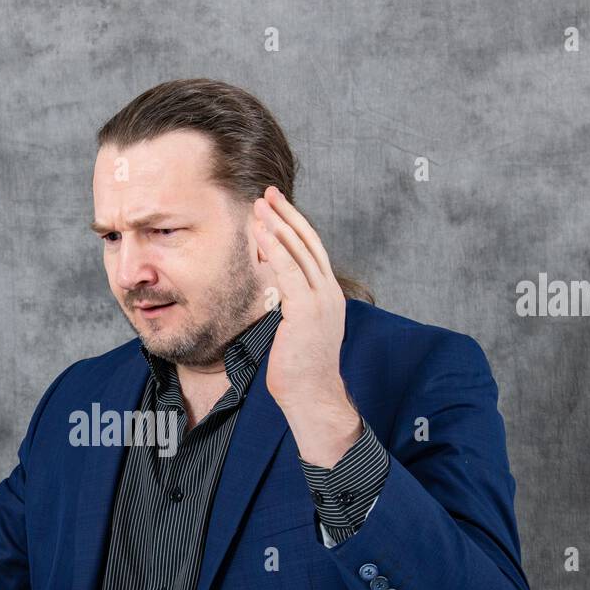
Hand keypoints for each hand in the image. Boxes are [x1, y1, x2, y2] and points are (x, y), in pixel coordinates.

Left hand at [253, 185, 361, 466]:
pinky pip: (288, 271)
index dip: (296, 228)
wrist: (312, 396)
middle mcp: (329, 293)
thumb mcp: (298, 331)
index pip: (313, 252)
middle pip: (309, 243)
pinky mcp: (306, 310)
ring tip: (260, 206)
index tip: (278, 209)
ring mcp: (320, 301)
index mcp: (329, 296)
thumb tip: (276, 294)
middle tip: (268, 194)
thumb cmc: (300, 370)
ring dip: (278, 225)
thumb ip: (293, 308)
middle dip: (287, 215)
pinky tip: (261, 233)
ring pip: (299, 252)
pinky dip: (274, 248)